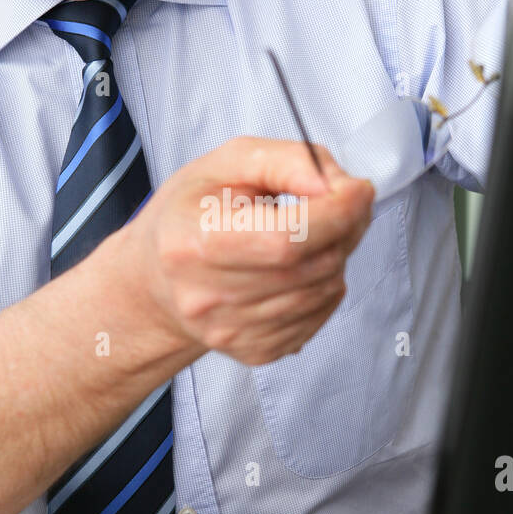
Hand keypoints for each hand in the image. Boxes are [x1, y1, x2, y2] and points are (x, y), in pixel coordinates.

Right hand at [119, 136, 374, 366]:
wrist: (155, 278)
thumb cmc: (189, 215)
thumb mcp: (226, 164)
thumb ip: (285, 162)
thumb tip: (335, 183)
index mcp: (196, 241)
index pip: (288, 238)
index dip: (337, 212)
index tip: (357, 189)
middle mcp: (209, 296)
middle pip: (312, 265)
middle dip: (345, 228)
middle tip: (339, 204)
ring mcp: (233, 331)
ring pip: (324, 291)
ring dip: (336, 256)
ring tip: (311, 235)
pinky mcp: (255, 351)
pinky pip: (319, 316)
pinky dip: (325, 286)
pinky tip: (298, 268)